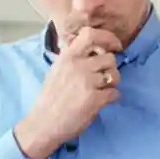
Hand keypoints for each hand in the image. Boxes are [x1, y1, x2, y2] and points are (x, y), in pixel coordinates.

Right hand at [14, 27, 122, 158]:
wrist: (44, 124)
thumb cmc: (50, 99)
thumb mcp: (56, 70)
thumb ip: (72, 59)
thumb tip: (90, 48)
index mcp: (68, 57)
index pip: (91, 34)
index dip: (108, 38)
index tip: (114, 46)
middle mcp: (78, 66)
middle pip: (109, 58)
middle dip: (111, 68)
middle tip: (104, 77)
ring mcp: (87, 82)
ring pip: (115, 75)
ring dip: (113, 83)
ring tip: (102, 90)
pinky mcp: (94, 99)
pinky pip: (115, 93)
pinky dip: (112, 98)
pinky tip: (103, 102)